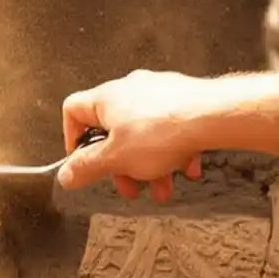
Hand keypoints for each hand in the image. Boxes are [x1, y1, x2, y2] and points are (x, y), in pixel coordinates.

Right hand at [58, 70, 210, 201]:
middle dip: (122, 164)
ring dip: (151, 164)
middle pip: (114, 131)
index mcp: (107, 99)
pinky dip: (175, 151)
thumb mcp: (116, 159)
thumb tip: (66, 174)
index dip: (73, 139)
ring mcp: (159, 93)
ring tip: (163, 187)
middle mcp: (131, 90)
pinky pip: (172, 129)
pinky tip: (186, 168)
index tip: (84, 162)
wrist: (212, 116)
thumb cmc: (164, 131)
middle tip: (131, 186)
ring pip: (145, 134)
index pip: (74, 111)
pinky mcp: (184, 100)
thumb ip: (87, 168)